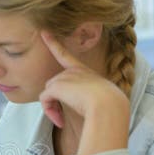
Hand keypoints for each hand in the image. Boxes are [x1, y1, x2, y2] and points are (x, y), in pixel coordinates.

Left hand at [39, 32, 129, 154]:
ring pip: (49, 93)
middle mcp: (74, 71)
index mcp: (86, 72)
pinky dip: (49, 112)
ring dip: (52, 108)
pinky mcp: (57, 86)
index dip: (54, 44)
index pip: (66, 57)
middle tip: (62, 119)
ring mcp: (65, 77)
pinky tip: (60, 121)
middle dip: (55, 102)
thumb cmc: (109, 109)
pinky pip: (45, 100)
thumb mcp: (100, 100)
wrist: (109, 106)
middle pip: (54, 86)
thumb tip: (72, 107)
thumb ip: (86, 99)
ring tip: (62, 121)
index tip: (44, 33)